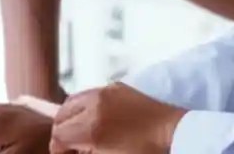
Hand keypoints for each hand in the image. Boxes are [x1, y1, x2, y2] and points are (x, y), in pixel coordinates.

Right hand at [49, 84, 185, 153]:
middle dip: (62, 133)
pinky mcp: (118, 86)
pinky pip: (91, 94)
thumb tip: (73, 150)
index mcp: (91, 126)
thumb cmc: (145, 152)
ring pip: (73, 101)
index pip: (58, 134)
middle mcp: (95, 103)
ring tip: (81, 134)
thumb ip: (86, 152)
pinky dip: (86, 106)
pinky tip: (96, 120)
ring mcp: (107, 91)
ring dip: (71, 117)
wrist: (175, 134)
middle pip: (62, 115)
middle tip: (71, 148)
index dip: (58, 149)